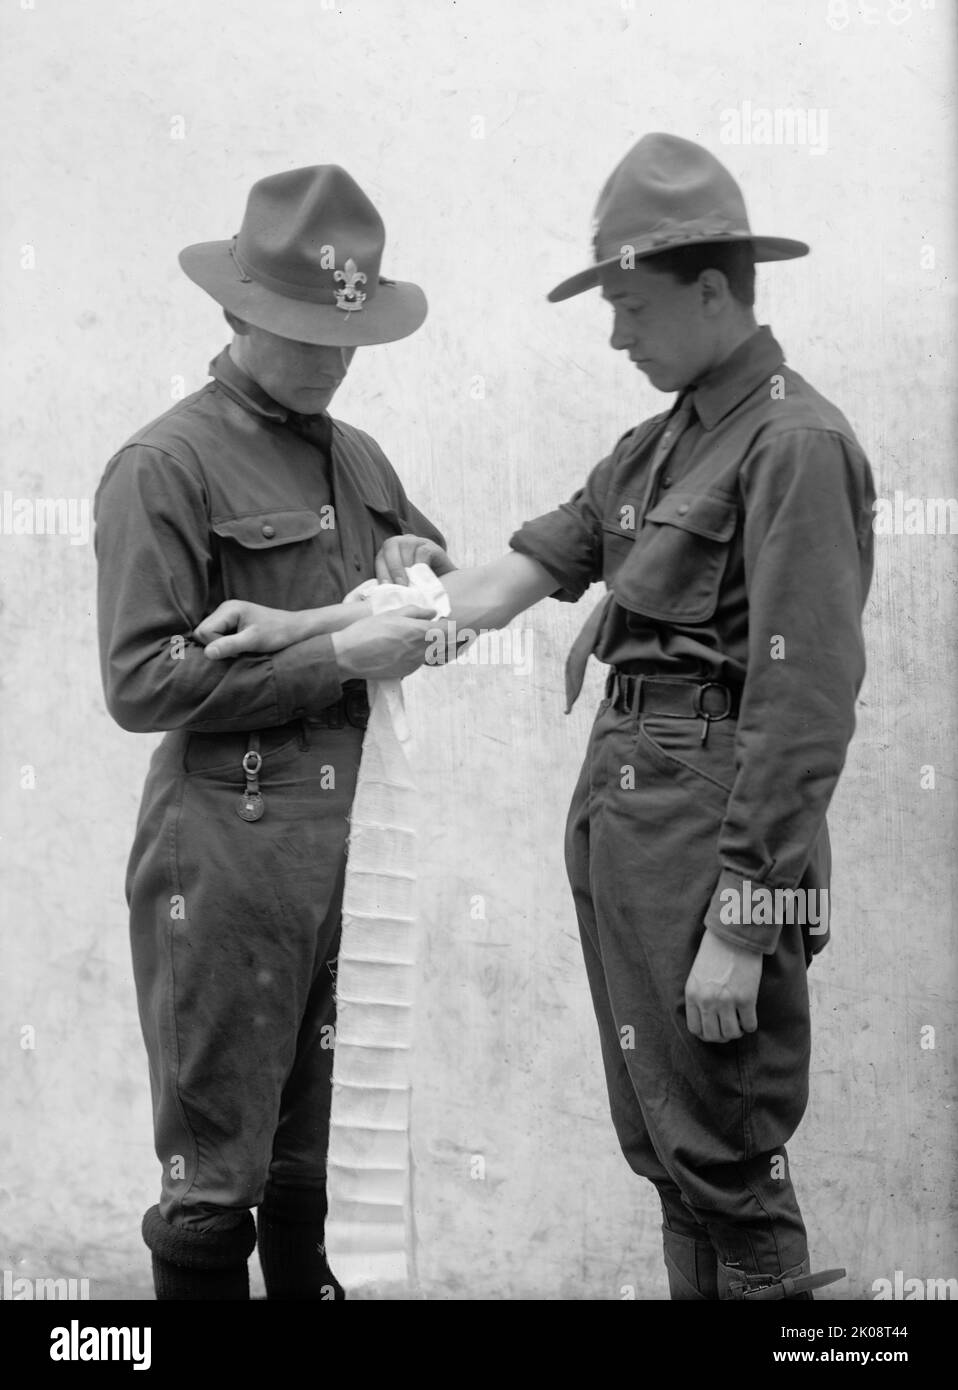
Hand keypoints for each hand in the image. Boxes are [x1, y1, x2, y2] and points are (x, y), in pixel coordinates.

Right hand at [194, 600, 307, 658]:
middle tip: (240, 650)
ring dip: (222, 646)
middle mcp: (224, 609)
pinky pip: (217, 636)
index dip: (217, 645)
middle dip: (217, 646)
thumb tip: (207, 653)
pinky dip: (226, 645)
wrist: (295, 629)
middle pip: (202, 633)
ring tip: (242, 648)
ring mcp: (227, 615)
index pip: (204, 631)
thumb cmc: (277, 633)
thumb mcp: (253, 641)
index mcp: (228, 609)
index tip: (239, 649)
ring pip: (208, 636)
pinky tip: (241, 646)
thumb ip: (229, 646)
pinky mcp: (231, 623)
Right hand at [331, 607, 452, 680]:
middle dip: (452, 639)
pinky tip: (407, 648)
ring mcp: (414, 663)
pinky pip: (420, 661)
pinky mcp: (406, 671)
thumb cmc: (367, 631)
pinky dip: (420, 655)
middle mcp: (421, 650)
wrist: (348, 656)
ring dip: (435, 647)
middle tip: (454, 633)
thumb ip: (415, 612)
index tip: (456, 623)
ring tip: (429, 639)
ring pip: (433, 654)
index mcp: (419, 632)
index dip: (455, 626)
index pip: (449, 631)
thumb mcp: (391, 614)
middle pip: (446, 646)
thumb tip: (432, 613)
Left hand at [376, 534, 456, 584]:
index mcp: (389, 552)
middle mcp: (401, 542)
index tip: (387, 589)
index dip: (382, 573)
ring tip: (412, 583)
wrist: (447, 586)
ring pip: (406, 547)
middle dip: (394, 568)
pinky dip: (421, 564)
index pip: (380, 558)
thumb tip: (380, 597)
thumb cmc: (420, 588)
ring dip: (408, 567)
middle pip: (390, 546)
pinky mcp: (431, 545)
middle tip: (401, 586)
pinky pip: (423, 551)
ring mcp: (416, 541)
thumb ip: (392, 586)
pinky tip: (423, 578)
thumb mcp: (403, 586)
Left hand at [684, 930, 762, 1042]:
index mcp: (692, 994)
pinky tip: (749, 1015)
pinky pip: (750, 1025)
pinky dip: (750, 1024)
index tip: (714, 1029)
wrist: (733, 935)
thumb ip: (699, 996)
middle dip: (722, 1036)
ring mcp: (727, 1001)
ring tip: (739, 1021)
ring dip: (737, 1031)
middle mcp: (707, 1001)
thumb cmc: (715, 952)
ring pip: (732, 1034)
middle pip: (713, 1036)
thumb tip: (707, 1019)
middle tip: (729, 1028)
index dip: (706, 1033)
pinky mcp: (747, 999)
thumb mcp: (697, 975)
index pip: (695, 1029)